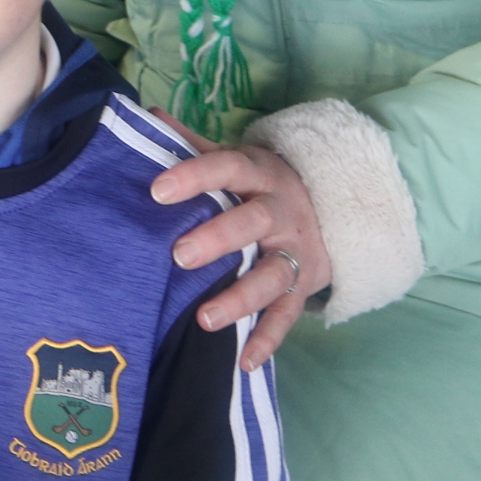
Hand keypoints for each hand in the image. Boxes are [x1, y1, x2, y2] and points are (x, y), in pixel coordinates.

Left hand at [147, 111, 330, 370]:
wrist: (332, 207)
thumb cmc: (259, 185)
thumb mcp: (234, 159)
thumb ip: (192, 144)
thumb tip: (148, 117)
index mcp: (260, 173)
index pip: (228, 166)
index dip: (194, 176)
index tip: (157, 190)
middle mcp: (283, 211)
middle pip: (254, 221)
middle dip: (219, 238)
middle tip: (179, 254)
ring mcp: (297, 251)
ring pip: (274, 275)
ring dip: (241, 298)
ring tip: (205, 318)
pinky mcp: (306, 286)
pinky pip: (288, 316)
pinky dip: (268, 340)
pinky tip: (244, 362)